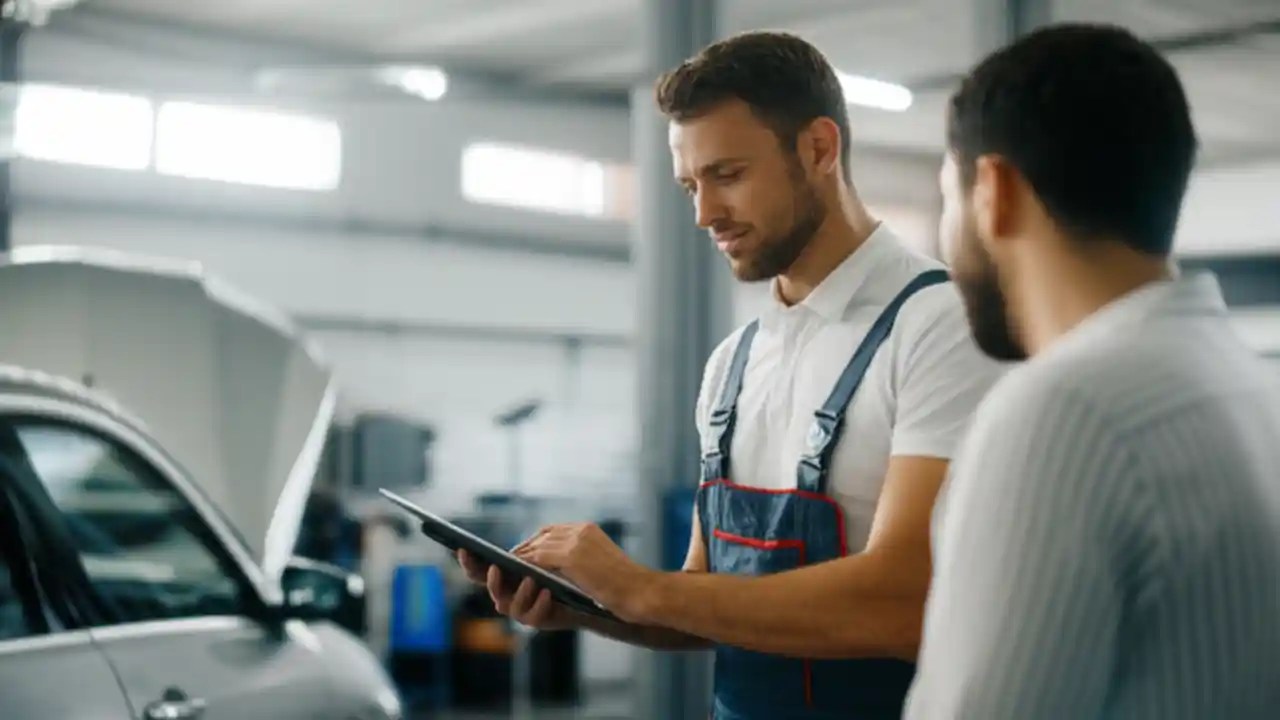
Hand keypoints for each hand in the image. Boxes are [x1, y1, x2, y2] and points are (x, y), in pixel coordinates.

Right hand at [455, 549, 578, 630]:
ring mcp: (519, 610)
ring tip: (531, 579)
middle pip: (491, 589)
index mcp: (503, 578)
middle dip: (491, 579)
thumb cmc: (559, 573)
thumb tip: (515, 552)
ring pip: (509, 604)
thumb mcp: (542, 559)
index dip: (469, 562)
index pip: (479, 571)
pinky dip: (538, 604)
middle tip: (496, 568)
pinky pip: (531, 615)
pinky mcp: (536, 620)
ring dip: (519, 592)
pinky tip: (547, 592)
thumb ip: (526, 555)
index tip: (463, 549)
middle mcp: (506, 596)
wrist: (583, 595)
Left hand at [514, 523, 657, 622]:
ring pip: (538, 545)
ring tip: (510, 568)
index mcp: (590, 530)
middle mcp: (582, 531)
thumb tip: (554, 566)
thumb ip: (580, 559)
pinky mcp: (572, 557)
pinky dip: (527, 564)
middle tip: (511, 559)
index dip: (537, 540)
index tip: (525, 551)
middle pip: (543, 535)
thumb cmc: (626, 586)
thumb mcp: (601, 564)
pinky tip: (519, 573)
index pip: (554, 530)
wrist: (642, 593)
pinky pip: (539, 557)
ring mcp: (576, 542)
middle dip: (525, 546)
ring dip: (522, 556)